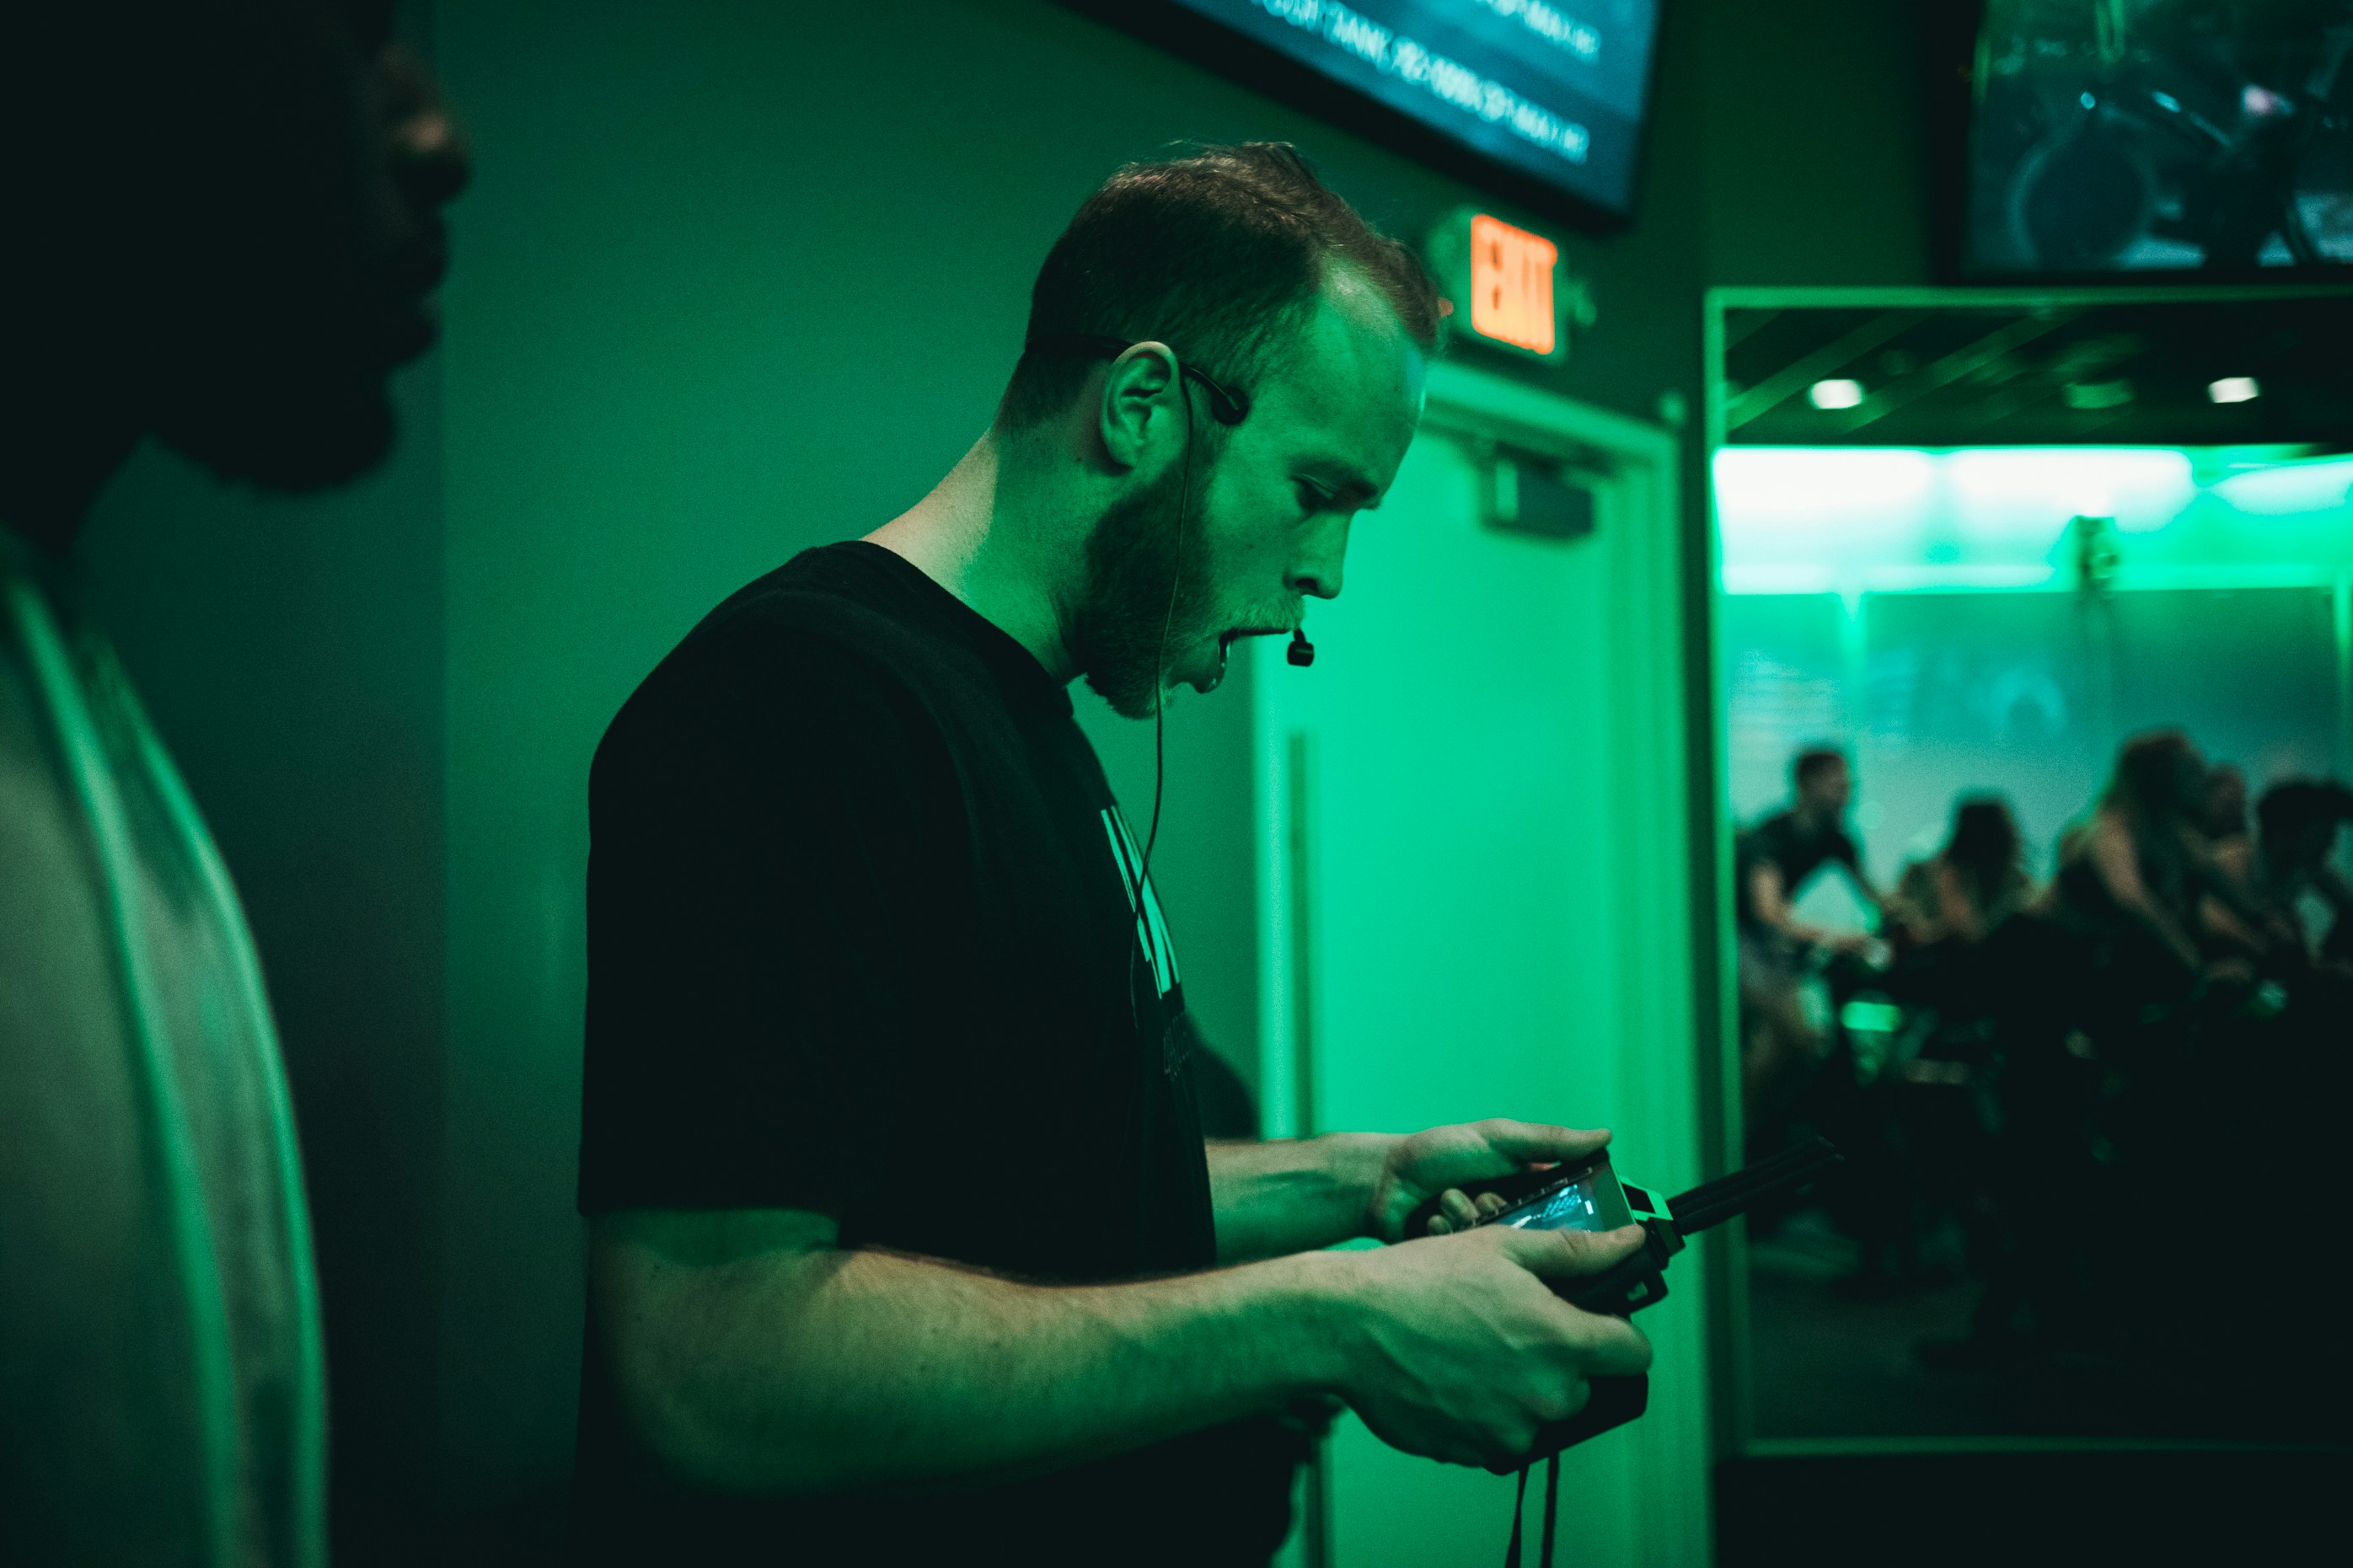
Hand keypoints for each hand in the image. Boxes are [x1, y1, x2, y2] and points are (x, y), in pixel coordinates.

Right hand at [1333, 1223, 1653, 1468]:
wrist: (1347, 1325)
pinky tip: (1451, 1375)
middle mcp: (1543, 1397)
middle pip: (1584, 1385)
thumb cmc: (1419, 1279)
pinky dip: (1484, 1410)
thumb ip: (1576, 1251)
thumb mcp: (1502, 1247)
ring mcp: (1508, 1433)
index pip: (1634, 1355)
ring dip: (1521, 1388)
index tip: (1593, 1321)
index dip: (1618, 1333)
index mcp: (1560, 1341)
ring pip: (1540, 1412)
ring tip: (1473, 1349)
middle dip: (1560, 1359)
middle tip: (1512, 1326)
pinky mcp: (1472, 1453)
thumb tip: (1630, 1243)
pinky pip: (1499, 1435)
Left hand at [1366, 1119, 1611, 1242]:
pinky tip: (1434, 1221)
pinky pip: (1470, 1261)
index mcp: (1528, 1194)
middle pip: (1536, 1239)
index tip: (1554, 1207)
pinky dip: (1451, 1237)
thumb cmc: (1437, 1153)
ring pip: (1502, 1250)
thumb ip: (1547, 1141)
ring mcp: (1486, 1248)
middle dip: (1506, 1215)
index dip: (1564, 1215)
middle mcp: (1512, 1224)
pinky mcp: (1460, 1267)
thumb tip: (1604, 1136)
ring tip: (1451, 1202)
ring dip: (1473, 1221)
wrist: (1382, 1183)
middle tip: (1486, 1199)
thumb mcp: (1495, 1138)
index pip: (1567, 1215)